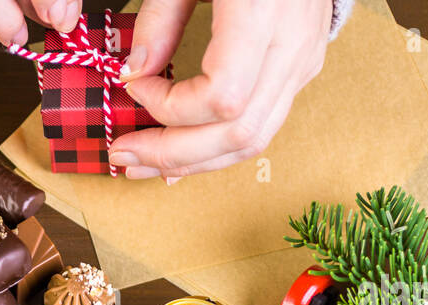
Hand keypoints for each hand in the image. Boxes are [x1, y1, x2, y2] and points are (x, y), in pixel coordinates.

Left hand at [109, 0, 333, 180]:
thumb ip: (160, 18)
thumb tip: (133, 72)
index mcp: (263, 12)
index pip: (221, 97)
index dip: (169, 107)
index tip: (133, 86)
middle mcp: (293, 44)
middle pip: (236, 132)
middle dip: (172, 154)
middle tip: (123, 155)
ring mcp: (304, 61)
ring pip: (253, 140)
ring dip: (192, 162)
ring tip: (143, 165)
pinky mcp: (304, 68)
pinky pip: (261, 125)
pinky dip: (216, 146)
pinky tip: (180, 154)